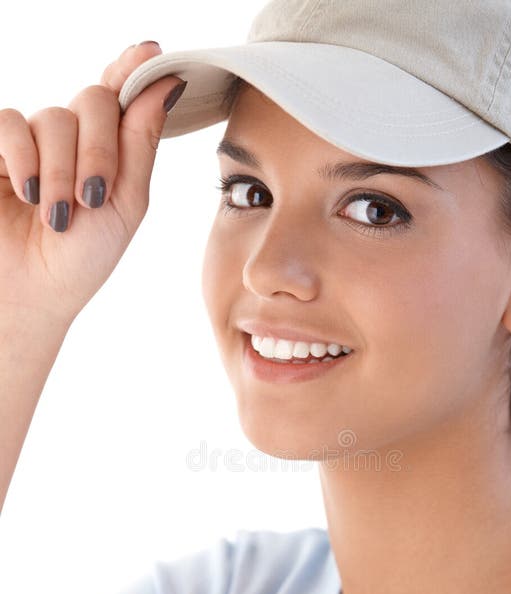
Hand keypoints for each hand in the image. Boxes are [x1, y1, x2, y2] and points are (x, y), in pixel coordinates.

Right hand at [0, 42, 184, 327]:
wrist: (34, 292)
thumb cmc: (83, 257)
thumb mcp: (126, 203)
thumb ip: (142, 143)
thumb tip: (165, 80)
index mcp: (109, 147)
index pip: (121, 93)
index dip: (133, 68)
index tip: (150, 53)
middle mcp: (72, 136)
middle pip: (94, 100)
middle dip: (99, 150)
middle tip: (93, 198)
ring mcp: (32, 139)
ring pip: (54, 118)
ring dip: (61, 171)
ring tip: (58, 216)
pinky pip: (10, 123)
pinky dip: (24, 158)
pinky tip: (27, 193)